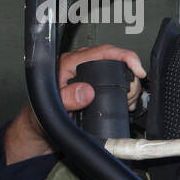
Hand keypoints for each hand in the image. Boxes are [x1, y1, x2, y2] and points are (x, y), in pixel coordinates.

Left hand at [4, 44, 146, 163]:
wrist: (42, 127)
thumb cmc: (42, 116)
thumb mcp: (52, 108)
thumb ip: (67, 99)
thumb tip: (86, 91)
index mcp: (69, 63)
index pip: (103, 52)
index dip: (125, 57)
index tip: (137, 70)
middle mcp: (81, 64)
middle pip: (115, 60)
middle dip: (130, 76)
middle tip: (130, 95)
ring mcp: (89, 72)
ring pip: (119, 70)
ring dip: (129, 85)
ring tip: (127, 100)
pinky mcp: (95, 81)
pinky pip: (117, 79)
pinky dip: (126, 90)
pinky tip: (126, 100)